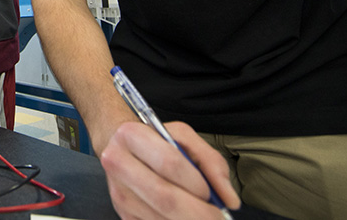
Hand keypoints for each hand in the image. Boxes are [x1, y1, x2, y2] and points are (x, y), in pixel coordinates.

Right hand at [100, 120, 239, 218]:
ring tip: (201, 214)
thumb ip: (211, 162)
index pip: (169, 163)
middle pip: (164, 197)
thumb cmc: (157, 142)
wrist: (122, 149)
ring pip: (161, 217)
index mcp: (132, 136)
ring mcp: (118, 192)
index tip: (210, 193)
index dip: (195, 183)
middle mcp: (118, 163)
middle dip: (198, 212)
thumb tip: (229, 199)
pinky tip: (184, 216)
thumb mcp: (184, 137)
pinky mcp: (123, 214)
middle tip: (217, 216)